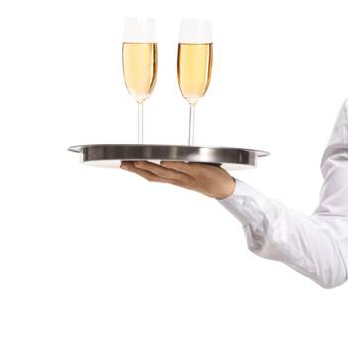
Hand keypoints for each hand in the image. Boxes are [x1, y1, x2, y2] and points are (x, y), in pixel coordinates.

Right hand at [118, 160, 235, 199]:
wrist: (224, 189)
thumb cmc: (207, 178)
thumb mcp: (188, 173)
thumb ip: (177, 167)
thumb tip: (166, 158)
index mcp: (175, 179)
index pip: (152, 176)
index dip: (137, 172)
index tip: (124, 165)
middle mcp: (178, 179)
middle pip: (154, 175)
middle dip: (137, 170)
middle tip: (123, 164)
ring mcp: (187, 176)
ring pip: (165, 173)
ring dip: (150, 167)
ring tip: (137, 162)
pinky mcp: (197, 171)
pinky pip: (183, 168)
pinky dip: (173, 165)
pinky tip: (164, 161)